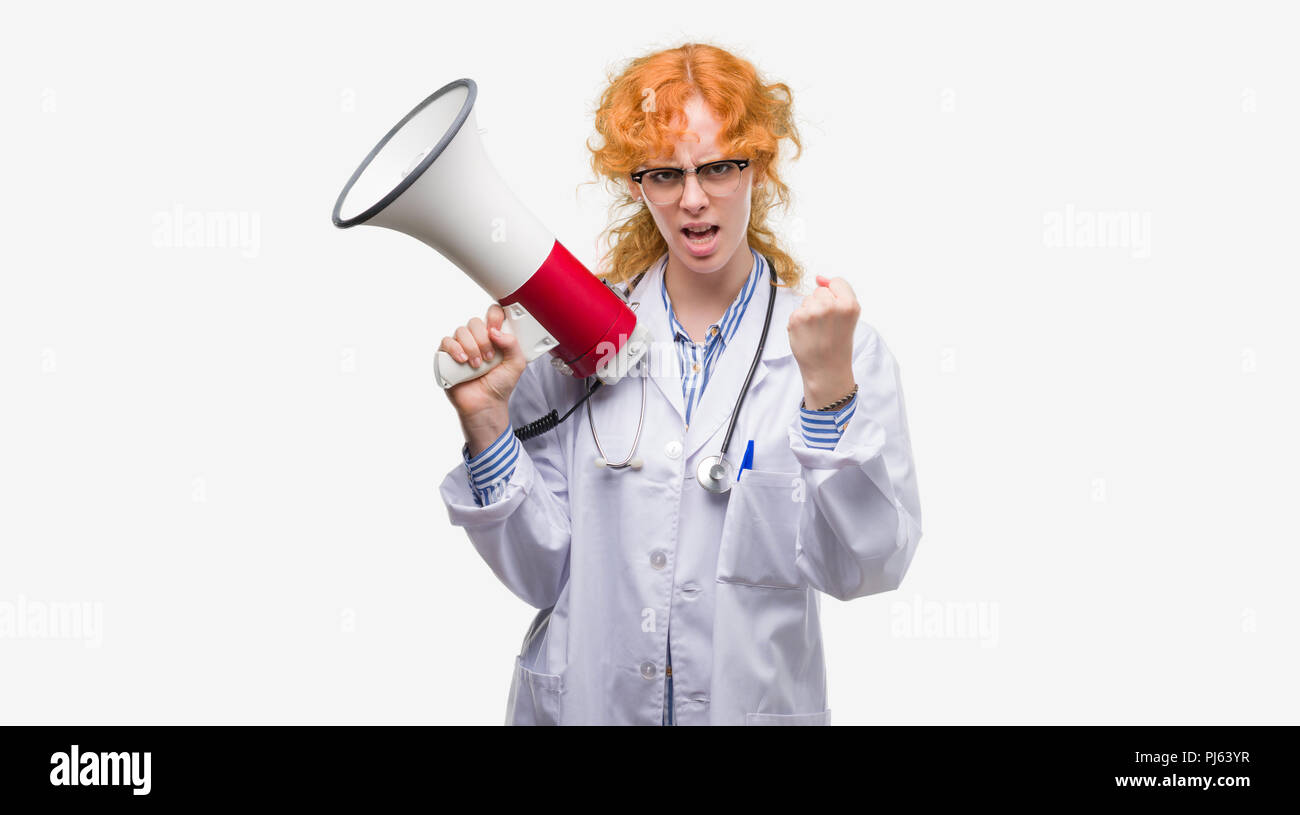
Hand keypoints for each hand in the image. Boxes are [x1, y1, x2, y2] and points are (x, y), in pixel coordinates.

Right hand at [440, 304, 528, 420]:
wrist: (485, 404)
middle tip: (489, 357)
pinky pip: (446, 342)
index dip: (494, 317)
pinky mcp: (447, 355)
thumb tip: (495, 331)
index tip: (496, 329)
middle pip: (475, 322)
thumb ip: (512, 344)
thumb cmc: (500, 385)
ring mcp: (462, 346)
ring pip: (461, 331)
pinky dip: (455, 350)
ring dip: (471, 348)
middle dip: (483, 340)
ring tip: (477, 365)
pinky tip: (463, 361)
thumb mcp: (516, 364)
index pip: (492, 314)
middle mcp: (477, 338)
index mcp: (494, 336)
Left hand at [788, 274, 858, 406]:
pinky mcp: (796, 318)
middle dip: (822, 305)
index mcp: (849, 305)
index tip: (836, 313)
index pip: (837, 282)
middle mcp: (831, 306)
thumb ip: (839, 292)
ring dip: (810, 312)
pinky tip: (807, 334)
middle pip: (820, 291)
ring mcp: (812, 312)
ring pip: (807, 300)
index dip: (835, 296)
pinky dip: (800, 321)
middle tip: (826, 327)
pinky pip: (797, 310)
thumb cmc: (838, 343)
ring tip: (817, 331)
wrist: (826, 369)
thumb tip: (818, 277)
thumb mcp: (849, 316)